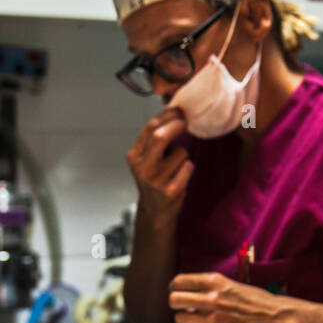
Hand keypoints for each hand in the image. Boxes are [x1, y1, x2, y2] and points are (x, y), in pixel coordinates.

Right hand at [126, 108, 192, 225]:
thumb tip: (173, 111)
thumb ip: (154, 139)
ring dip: (183, 154)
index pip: (150, 127)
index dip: (168, 116)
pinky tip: (180, 176)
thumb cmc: (154, 179)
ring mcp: (156, 180)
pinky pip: (188, 167)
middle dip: (177, 125)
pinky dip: (188, 168)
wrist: (155, 211)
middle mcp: (142, 168)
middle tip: (185, 122)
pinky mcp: (170, 191)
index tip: (179, 111)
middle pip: (161, 136)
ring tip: (176, 165)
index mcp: (134, 156)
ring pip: (181, 152)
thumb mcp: (147, 158)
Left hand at [169, 272, 295, 322]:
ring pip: (179, 319)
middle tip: (184, 310)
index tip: (179, 293)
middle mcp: (212, 297)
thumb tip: (193, 292)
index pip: (179, 281)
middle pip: (174, 300)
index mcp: (215, 281)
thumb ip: (212, 287)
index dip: (175, 288)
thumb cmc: (260, 302)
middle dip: (177, 306)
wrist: (278, 318)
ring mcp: (213, 317)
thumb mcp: (234, 285)